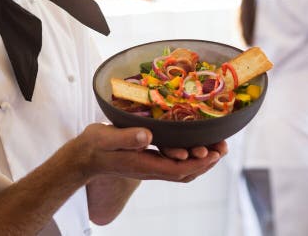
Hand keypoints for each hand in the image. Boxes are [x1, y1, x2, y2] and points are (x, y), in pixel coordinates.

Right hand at [74, 123, 223, 183]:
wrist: (83, 157)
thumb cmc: (94, 147)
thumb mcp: (107, 138)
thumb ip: (127, 137)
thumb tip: (148, 135)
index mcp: (144, 165)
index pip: (178, 170)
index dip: (199, 163)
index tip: (215, 153)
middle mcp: (151, 169)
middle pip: (185, 172)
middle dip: (207, 161)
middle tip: (223, 147)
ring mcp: (150, 165)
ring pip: (182, 168)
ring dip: (201, 160)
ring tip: (216, 146)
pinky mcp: (148, 159)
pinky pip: (174, 163)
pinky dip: (189, 155)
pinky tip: (194, 143)